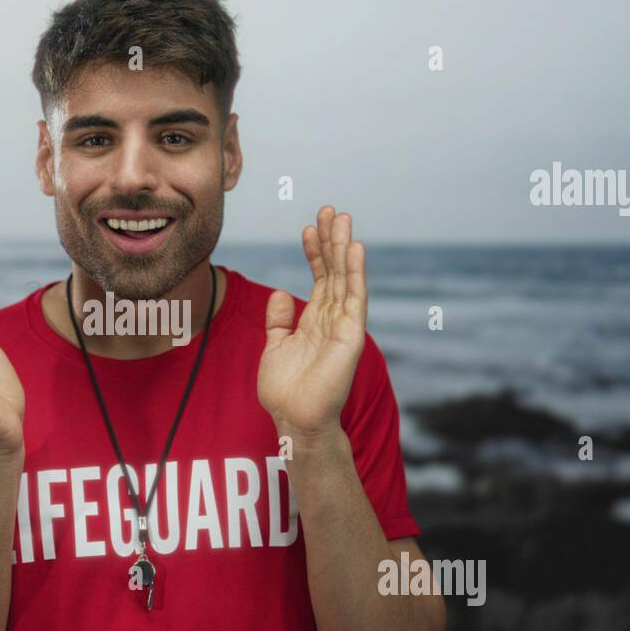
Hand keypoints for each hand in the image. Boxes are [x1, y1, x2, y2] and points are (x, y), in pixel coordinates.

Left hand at [258, 206, 366, 437]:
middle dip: (330, 241)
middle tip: (328, 210)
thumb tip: (281, 294)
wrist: (294, 420)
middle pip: (333, 272)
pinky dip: (354, 272)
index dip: (314, 253)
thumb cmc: (284, 391)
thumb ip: (279, 321)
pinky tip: (353, 248)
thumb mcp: (275, 346)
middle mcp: (333, 320)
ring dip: (344, 247)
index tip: (307, 227)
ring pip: (345, 278)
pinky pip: (354, 297)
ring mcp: (344, 326)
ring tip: (341, 218)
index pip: (318, 278)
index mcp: (315, 321)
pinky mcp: (351, 335)